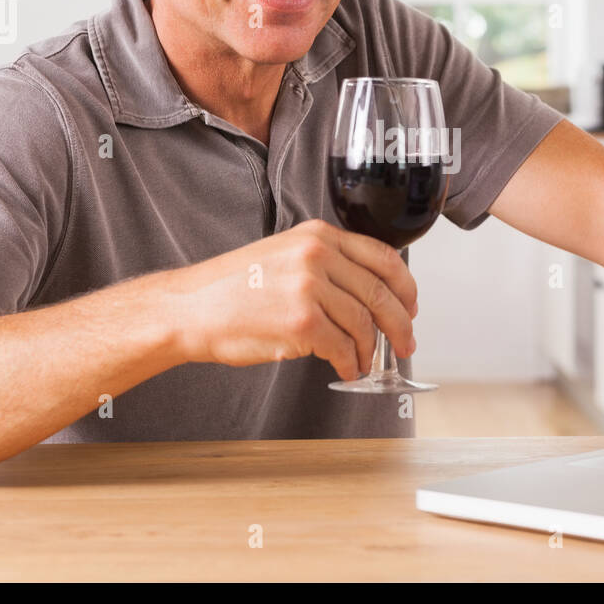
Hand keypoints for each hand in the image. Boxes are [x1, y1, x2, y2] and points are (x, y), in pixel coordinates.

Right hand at [171, 219, 417, 380]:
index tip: (411, 305)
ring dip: (371, 349)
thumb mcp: (284, 253)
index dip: (406, 286)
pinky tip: (347, 368)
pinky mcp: (302, 323)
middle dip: (400, 323)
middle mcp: (318, 256)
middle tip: (406, 341)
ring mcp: (310, 289)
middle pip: (380, 293)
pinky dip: (351, 363)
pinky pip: (342, 348)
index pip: (383, 257)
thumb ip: (326, 263)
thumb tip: (366, 293)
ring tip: (366, 361)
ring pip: (364, 324)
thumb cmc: (233, 287)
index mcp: (318, 236)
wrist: (191, 308)